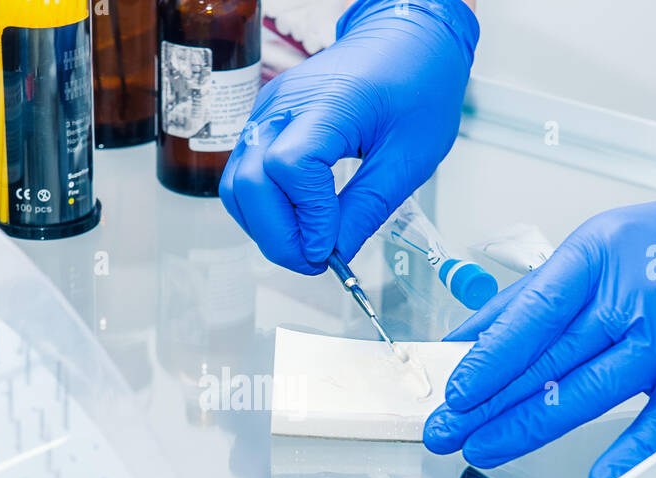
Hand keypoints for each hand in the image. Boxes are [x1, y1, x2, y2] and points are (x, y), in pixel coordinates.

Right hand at [220, 0, 478, 274]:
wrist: (407, 38)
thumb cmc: (417, 84)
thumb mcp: (409, 157)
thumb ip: (368, 208)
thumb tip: (336, 252)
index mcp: (330, 104)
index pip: (290, 169)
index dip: (306, 219)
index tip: (329, 250)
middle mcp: (284, 105)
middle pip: (250, 183)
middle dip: (278, 237)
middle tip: (314, 262)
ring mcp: (267, 112)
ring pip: (238, 184)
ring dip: (266, 227)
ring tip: (307, 246)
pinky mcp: (265, 123)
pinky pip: (246, 174)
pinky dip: (265, 208)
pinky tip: (298, 222)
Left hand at [423, 170, 655, 477]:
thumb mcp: (596, 245)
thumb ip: (529, 296)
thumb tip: (468, 335)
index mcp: (597, 259)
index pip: (529, 317)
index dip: (487, 359)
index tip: (453, 390)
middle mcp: (631, 300)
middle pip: (546, 362)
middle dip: (486, 404)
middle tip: (445, 432)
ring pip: (586, 394)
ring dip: (528, 428)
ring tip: (482, 449)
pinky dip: (629, 452)